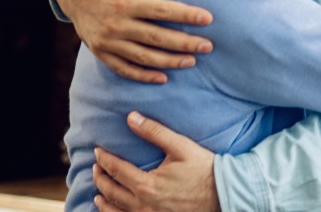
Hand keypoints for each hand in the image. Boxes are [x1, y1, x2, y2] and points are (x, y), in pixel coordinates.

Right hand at [56, 0, 210, 83]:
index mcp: (125, 0)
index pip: (161, 10)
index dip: (186, 15)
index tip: (208, 18)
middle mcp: (116, 23)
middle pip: (155, 37)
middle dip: (183, 43)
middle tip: (207, 46)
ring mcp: (107, 40)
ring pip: (142, 56)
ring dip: (168, 61)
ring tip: (192, 61)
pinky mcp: (100, 52)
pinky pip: (124, 68)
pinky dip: (143, 75)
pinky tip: (163, 77)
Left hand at [93, 112, 218, 211]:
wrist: (224, 193)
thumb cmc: (204, 168)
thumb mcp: (180, 146)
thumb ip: (154, 132)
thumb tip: (131, 117)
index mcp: (146, 185)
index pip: (116, 170)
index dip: (104, 159)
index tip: (97, 151)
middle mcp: (143, 205)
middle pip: (112, 191)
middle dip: (100, 178)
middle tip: (96, 168)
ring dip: (104, 201)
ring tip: (98, 194)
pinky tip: (115, 211)